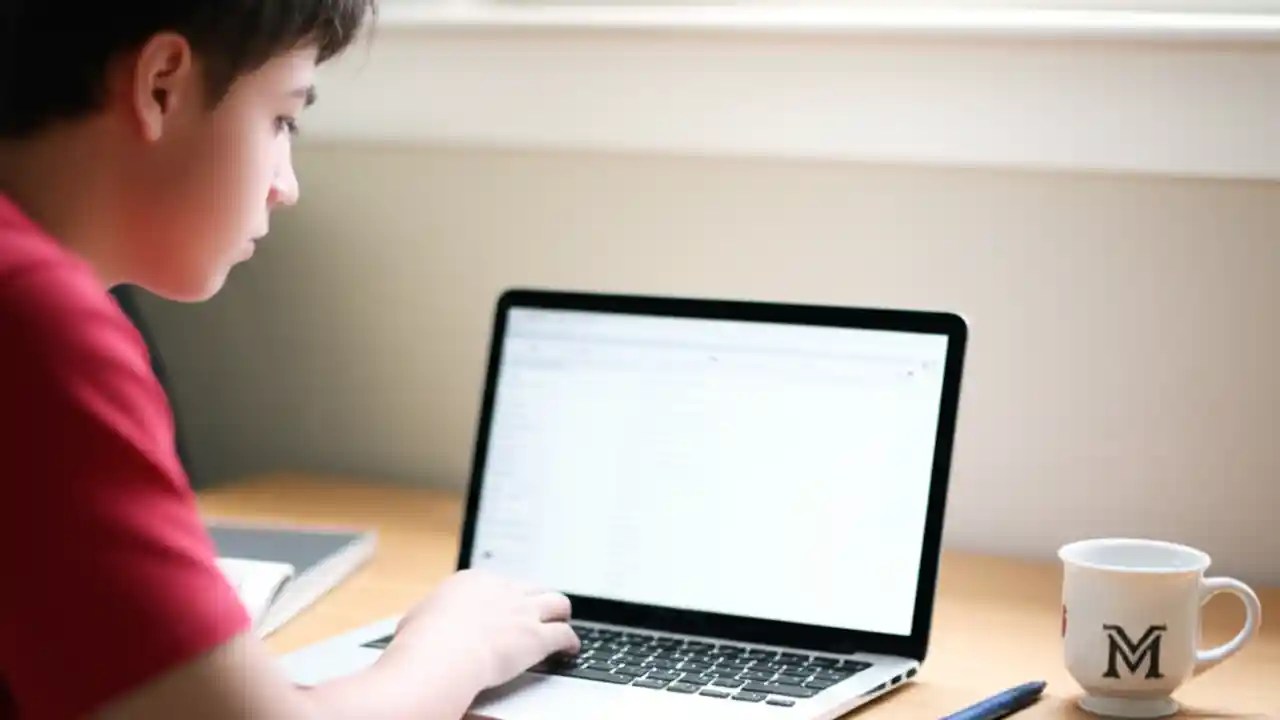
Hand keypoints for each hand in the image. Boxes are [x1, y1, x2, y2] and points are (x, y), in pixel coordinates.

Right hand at [385, 568, 580, 689]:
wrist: (442, 655)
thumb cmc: (423, 641)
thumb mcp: (418, 617)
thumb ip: (431, 615)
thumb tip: (423, 622)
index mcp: (473, 581)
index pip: (500, 584)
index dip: (507, 597)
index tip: (508, 606)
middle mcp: (503, 590)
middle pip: (533, 587)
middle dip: (539, 599)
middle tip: (543, 610)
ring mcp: (523, 611)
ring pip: (557, 602)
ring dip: (561, 613)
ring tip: (564, 622)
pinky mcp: (537, 636)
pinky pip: (564, 634)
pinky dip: (570, 642)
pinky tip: (571, 649)